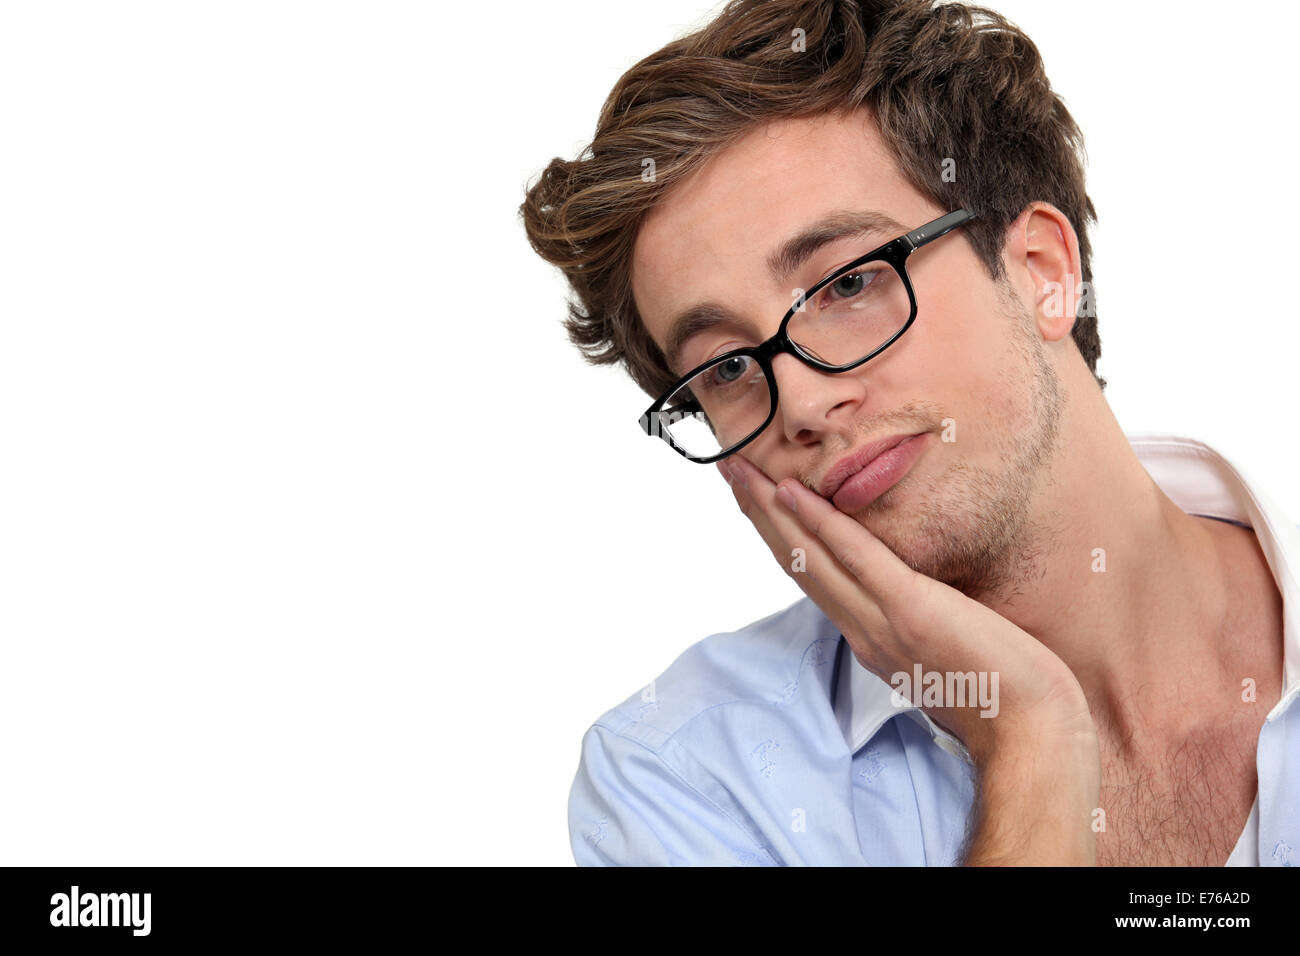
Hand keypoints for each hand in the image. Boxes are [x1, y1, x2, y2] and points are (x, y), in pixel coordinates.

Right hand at [720, 453, 1095, 765]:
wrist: (1031, 731)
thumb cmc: (1002, 695)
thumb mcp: (942, 654)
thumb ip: (915, 624)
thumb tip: (912, 596)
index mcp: (868, 638)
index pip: (812, 578)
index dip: (778, 537)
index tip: (757, 500)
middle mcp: (861, 630)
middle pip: (795, 562)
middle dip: (757, 513)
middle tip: (728, 469)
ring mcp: (880, 621)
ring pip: (809, 556)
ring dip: (768, 509)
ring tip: (741, 471)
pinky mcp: (909, 609)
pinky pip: (854, 557)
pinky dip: (818, 523)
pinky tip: (791, 492)